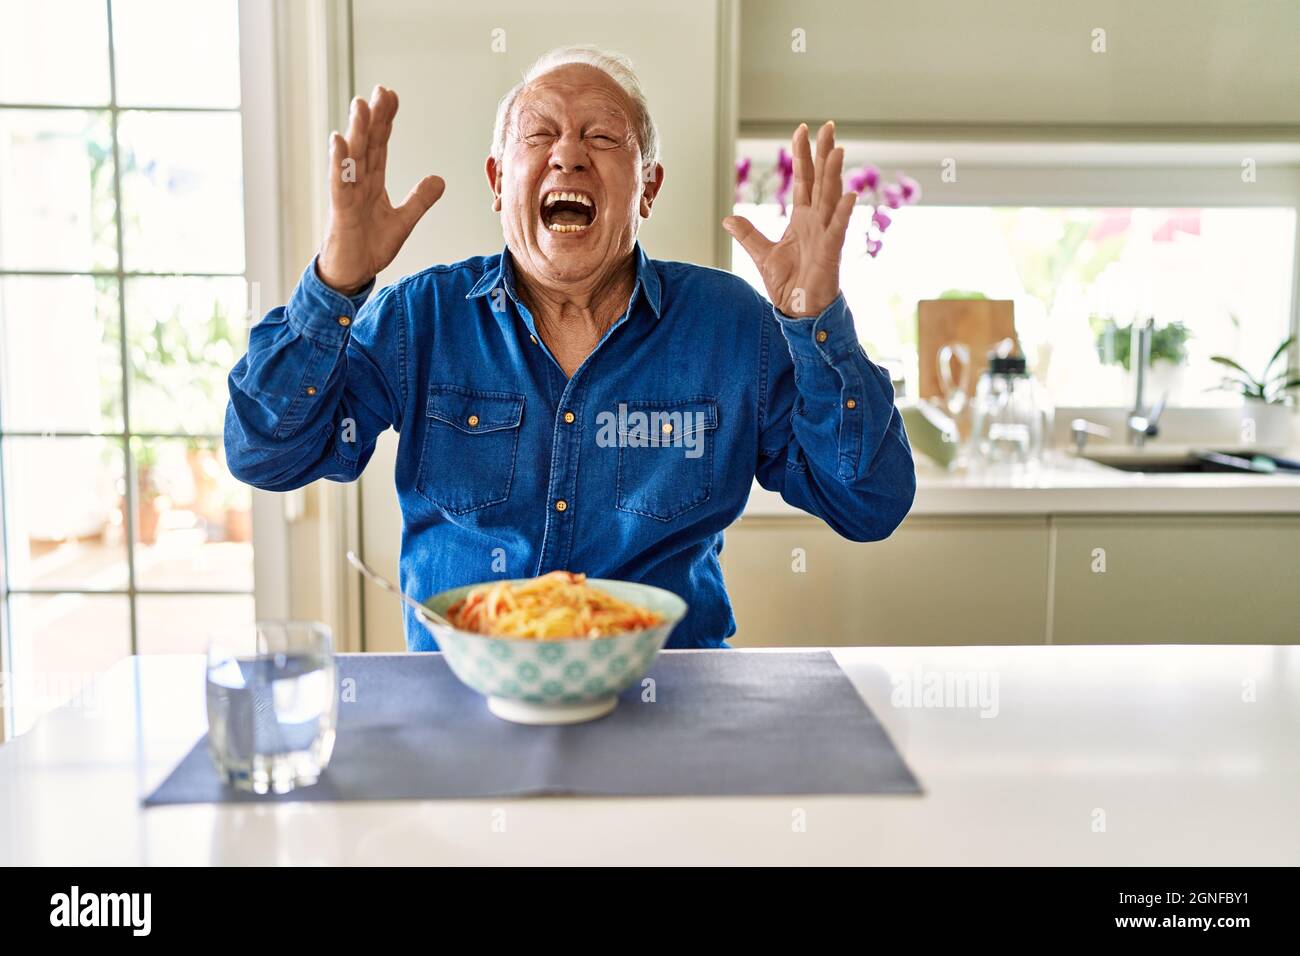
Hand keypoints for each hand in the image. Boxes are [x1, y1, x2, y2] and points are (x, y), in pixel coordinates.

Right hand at [318, 86, 445, 293]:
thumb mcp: (403, 221)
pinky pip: (339, 182)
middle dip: (374, 117)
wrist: (353, 272)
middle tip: (381, 90)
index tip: (391, 96)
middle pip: (368, 143)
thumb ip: (419, 200)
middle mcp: (358, 182)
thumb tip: (439, 179)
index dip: (386, 121)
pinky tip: (339, 140)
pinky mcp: (340, 208)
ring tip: (361, 105)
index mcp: (372, 182)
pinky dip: (339, 162)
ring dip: (357, 131)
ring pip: (353, 157)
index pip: (381, 145)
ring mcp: (347, 193)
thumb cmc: (370, 246)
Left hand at [723, 121, 854, 317]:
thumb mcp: (762, 254)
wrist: (799, 310)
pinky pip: (839, 228)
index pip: (803, 180)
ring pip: (831, 198)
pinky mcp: (831, 251)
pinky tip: (851, 195)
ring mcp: (826, 234)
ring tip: (837, 150)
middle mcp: (817, 221)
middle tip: (828, 126)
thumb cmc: (788, 284)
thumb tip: (729, 219)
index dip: (802, 156)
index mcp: (802, 219)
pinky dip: (845, 212)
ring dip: (834, 174)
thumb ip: (748, 234)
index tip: (802, 131)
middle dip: (823, 153)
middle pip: (820, 180)